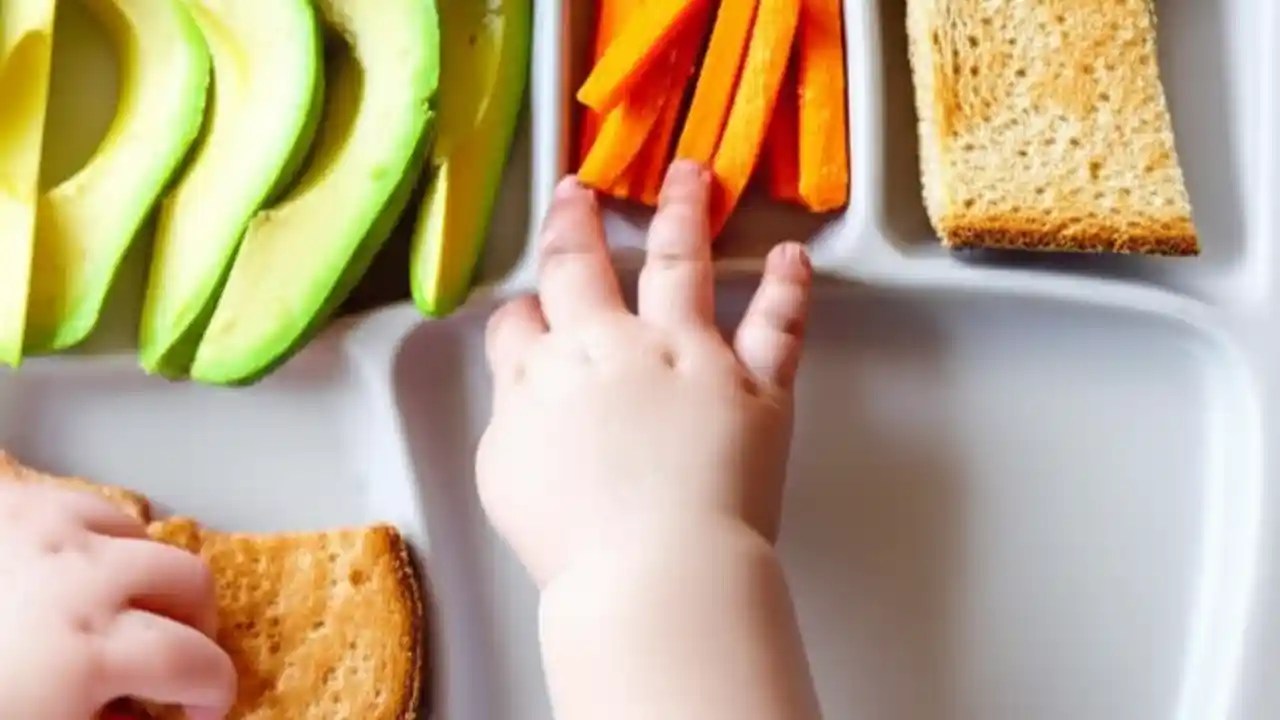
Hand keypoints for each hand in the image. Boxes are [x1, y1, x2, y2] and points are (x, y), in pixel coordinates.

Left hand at [0, 482, 234, 719]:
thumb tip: (146, 716)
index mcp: (86, 655)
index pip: (196, 663)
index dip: (214, 689)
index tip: (204, 708)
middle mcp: (79, 580)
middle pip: (189, 579)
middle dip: (194, 619)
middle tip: (173, 651)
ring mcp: (44, 530)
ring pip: (138, 530)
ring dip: (142, 568)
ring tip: (118, 601)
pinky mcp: (12, 502)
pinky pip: (79, 502)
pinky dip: (88, 535)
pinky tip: (66, 567)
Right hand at [478, 160, 811, 587]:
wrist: (654, 569)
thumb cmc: (574, 541)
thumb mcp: (506, 472)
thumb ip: (515, 410)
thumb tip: (527, 381)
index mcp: (546, 372)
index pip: (523, 321)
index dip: (524, 306)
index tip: (530, 298)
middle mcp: (614, 346)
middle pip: (586, 268)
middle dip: (578, 224)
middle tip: (580, 192)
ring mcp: (689, 358)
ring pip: (684, 266)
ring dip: (685, 214)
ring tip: (692, 175)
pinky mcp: (753, 385)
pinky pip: (775, 326)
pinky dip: (786, 288)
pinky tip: (793, 256)